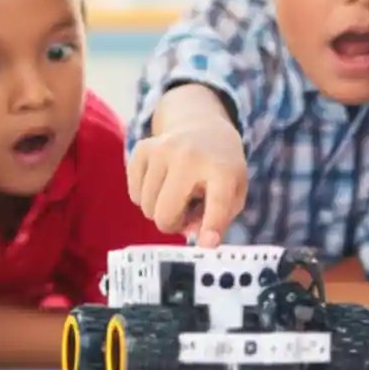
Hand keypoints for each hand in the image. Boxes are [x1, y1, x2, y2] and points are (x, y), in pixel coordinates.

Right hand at [127, 115, 247, 246]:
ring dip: (160, 209)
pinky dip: (146, 196)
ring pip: (146, 207)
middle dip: (173, 224)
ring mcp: (161, 150)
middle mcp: (189, 156)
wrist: (203, 126)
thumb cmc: (220, 169)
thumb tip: (193, 236)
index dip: (211, 227)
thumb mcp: (234, 193)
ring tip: (177, 193)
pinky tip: (162, 183)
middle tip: (186, 211)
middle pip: (165, 215)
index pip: (217, 203)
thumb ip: (219, 219)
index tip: (207, 243)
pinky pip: (134, 194)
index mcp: (223, 169)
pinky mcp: (142, 149)